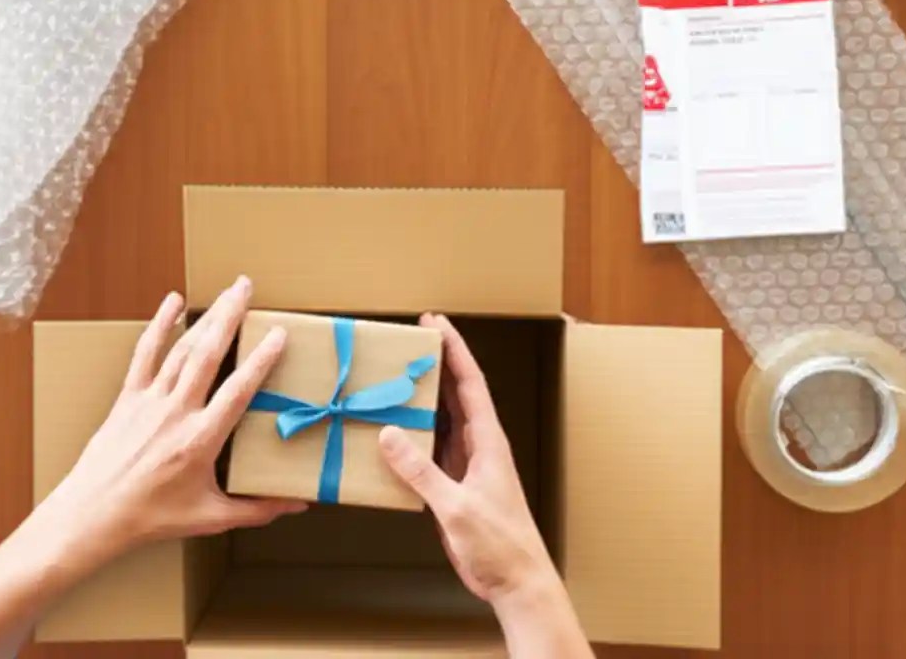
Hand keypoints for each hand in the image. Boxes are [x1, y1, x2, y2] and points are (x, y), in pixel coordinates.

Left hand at [0, 278, 306, 658]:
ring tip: (227, 291)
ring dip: (206, 316)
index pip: (238, 390)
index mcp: (201, 440)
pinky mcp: (128, 399)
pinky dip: (159, 325)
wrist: (92, 515)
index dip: (261, 360)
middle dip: (230, 316)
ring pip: (182, 349)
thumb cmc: (152, 518)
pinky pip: (145, 354)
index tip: (278, 334)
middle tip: (247, 287)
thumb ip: (257, 509)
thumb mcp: (210, 517)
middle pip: (207, 354)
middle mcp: (176, 413)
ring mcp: (149, 401)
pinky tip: (172, 302)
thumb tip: (298, 504)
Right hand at [377, 313, 553, 602]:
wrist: (516, 582)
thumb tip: (389, 435)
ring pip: (442, 421)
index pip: (470, 384)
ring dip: (421, 399)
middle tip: (409, 338)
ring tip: (393, 377)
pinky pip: (431, 452)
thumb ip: (422, 472)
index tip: (436, 323)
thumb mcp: (457, 507)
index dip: (454, 350)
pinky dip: (412, 438)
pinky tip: (390, 433)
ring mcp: (466, 466)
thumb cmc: (501, 545)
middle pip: (455, 394)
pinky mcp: (454, 487)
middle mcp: (478, 447)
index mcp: (488, 442)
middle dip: (436, 364)